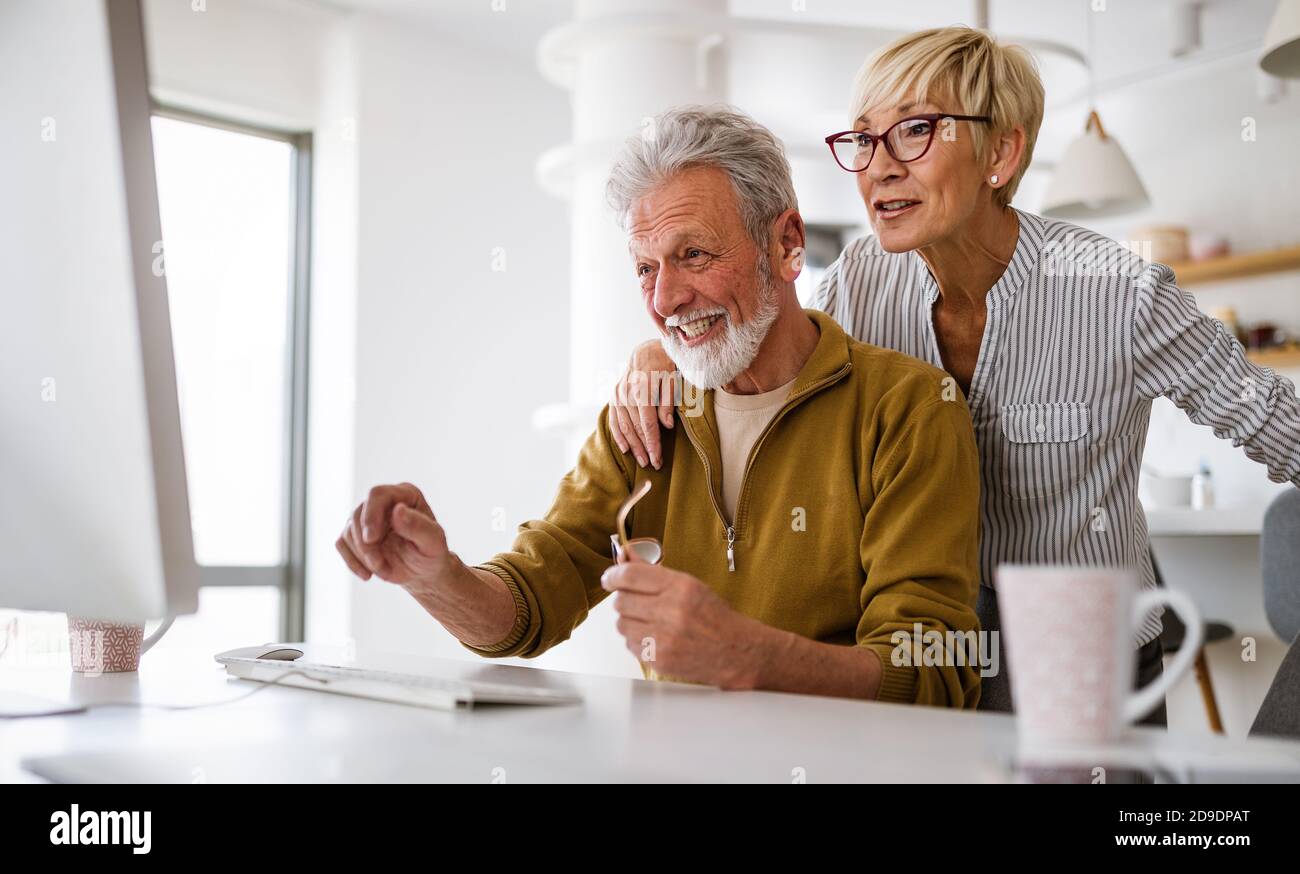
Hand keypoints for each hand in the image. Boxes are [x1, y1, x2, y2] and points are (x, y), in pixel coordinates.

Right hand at [335, 482, 453, 593]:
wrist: (422, 571)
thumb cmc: (431, 554)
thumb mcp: (433, 543)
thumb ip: (418, 526)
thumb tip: (398, 510)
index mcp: (405, 494)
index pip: (377, 494)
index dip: (370, 515)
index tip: (371, 539)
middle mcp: (384, 501)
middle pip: (358, 514)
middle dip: (365, 544)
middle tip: (379, 564)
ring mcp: (367, 516)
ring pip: (349, 530)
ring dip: (363, 556)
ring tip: (382, 568)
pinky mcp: (356, 533)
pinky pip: (342, 543)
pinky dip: (352, 562)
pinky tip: (367, 574)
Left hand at [601, 552, 765, 688]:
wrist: (735, 651)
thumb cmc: (713, 616)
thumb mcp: (687, 584)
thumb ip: (651, 571)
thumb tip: (624, 554)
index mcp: (680, 587)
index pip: (630, 575)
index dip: (613, 575)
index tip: (610, 578)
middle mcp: (671, 611)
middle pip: (621, 601)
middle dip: (625, 600)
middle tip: (639, 602)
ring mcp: (664, 638)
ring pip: (621, 624)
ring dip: (630, 621)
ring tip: (651, 621)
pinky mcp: (658, 659)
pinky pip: (629, 644)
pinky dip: (637, 640)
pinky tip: (657, 637)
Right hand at [610, 339, 676, 469]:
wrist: (646, 350)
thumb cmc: (664, 364)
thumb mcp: (672, 379)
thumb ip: (669, 401)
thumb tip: (666, 425)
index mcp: (643, 388)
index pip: (648, 423)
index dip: (653, 443)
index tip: (658, 458)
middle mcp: (627, 392)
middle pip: (635, 427)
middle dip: (644, 448)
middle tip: (653, 464)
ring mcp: (618, 394)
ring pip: (624, 426)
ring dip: (632, 445)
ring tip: (641, 460)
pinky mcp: (614, 396)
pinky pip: (614, 419)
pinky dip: (619, 435)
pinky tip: (625, 449)